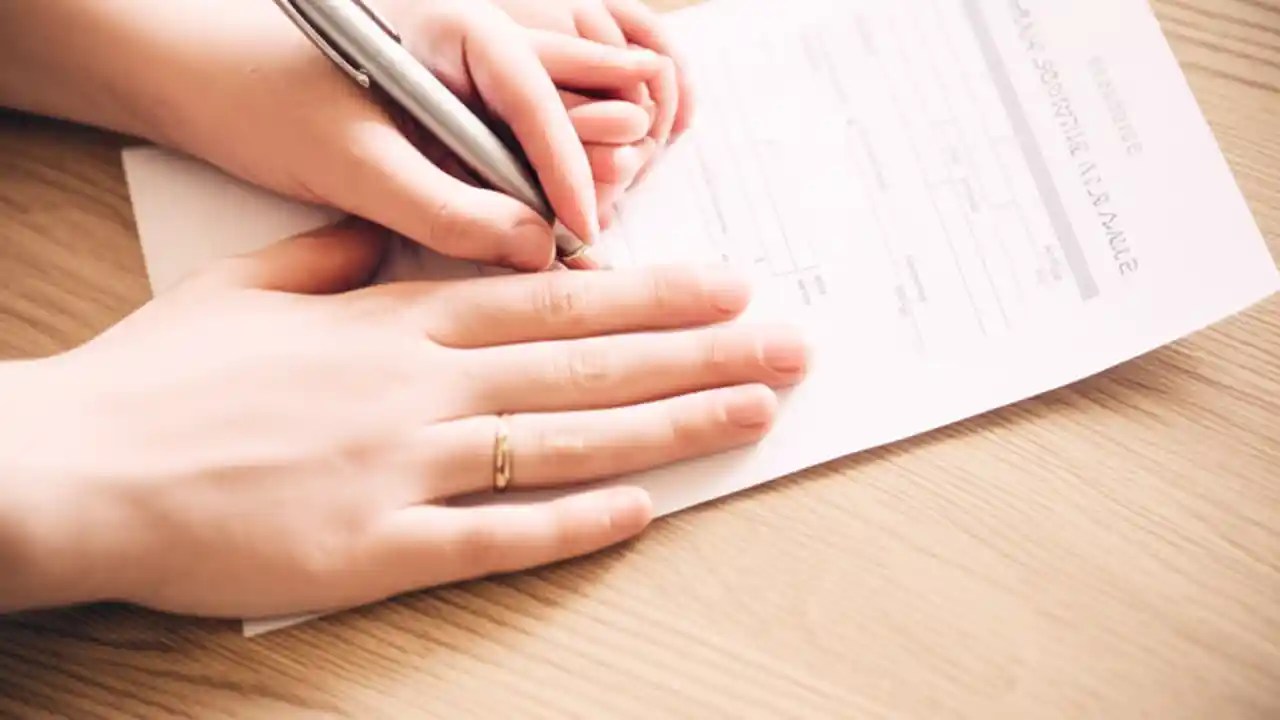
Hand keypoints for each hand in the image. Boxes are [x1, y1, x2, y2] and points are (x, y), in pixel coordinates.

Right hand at [0, 220, 807, 617]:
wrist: (77, 466)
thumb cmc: (158, 378)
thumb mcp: (251, 284)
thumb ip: (339, 255)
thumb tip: (396, 229)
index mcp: (390, 320)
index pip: (548, 298)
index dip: (649, 292)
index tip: (724, 282)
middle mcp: (416, 387)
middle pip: (583, 362)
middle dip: (697, 349)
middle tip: (784, 341)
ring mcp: (402, 469)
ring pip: (564, 440)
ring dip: (669, 424)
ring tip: (752, 411)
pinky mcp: (375, 552)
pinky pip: (496, 537)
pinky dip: (575, 523)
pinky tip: (643, 509)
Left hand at [147, 0, 665, 270]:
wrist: (189, 75)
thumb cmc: (253, 95)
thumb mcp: (351, 163)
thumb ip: (445, 209)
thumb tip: (534, 249)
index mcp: (450, 24)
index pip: (535, 94)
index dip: (569, 168)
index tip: (583, 232)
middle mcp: (469, 39)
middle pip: (571, 92)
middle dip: (597, 156)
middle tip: (595, 229)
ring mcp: (463, 71)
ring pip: (551, 117)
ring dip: (574, 169)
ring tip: (583, 229)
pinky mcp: (449, 107)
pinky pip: (515, 140)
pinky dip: (535, 181)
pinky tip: (542, 226)